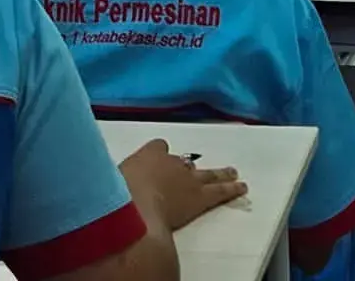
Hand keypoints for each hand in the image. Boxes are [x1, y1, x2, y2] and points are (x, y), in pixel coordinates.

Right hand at [120, 139, 246, 232]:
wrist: (137, 206)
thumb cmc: (118, 194)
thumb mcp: (113, 180)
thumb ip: (118, 180)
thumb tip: (113, 185)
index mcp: (149, 155)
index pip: (158, 148)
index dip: (159, 155)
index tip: (159, 160)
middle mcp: (171, 162)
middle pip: (183, 162)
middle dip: (188, 167)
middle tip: (192, 170)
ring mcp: (187, 178)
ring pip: (207, 173)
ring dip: (220, 173)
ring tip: (233, 172)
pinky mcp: (199, 197)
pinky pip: (219, 191)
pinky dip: (231, 189)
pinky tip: (242, 187)